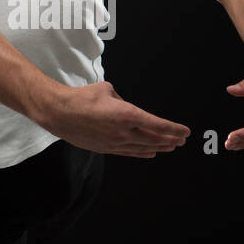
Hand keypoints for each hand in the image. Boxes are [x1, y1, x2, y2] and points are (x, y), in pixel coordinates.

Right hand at [40, 81, 189, 157]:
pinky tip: (151, 153)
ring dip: (160, 147)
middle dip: (171, 139)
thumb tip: (128, 109)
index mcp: (126, 114)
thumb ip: (123, 101)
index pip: (158, 125)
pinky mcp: (106, 149)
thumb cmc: (81, 98)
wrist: (59, 113)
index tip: (185, 131)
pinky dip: (143, 153)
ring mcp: (115, 143)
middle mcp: (123, 131)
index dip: (174, 129)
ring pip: (144, 147)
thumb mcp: (108, 90)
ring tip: (172, 146)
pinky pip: (130, 153)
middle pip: (154, 138)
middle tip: (182, 139)